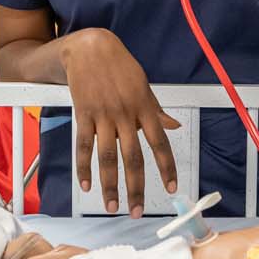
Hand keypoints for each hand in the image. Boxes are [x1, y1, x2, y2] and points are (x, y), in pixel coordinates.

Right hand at [61, 29, 179, 216]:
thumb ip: (156, 110)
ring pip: (107, 157)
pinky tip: (86, 185)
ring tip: (112, 205)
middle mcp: (126, 114)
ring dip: (110, 185)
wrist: (90, 47)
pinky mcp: (83, 114)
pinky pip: (84, 146)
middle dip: (136, 188)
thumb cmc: (120, 66)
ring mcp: (103, 115)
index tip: (171, 188)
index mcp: (144, 108)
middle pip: (133, 158)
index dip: (166, 167)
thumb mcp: (144, 85)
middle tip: (136, 211)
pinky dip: (84, 167)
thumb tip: (174, 125)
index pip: (160, 143)